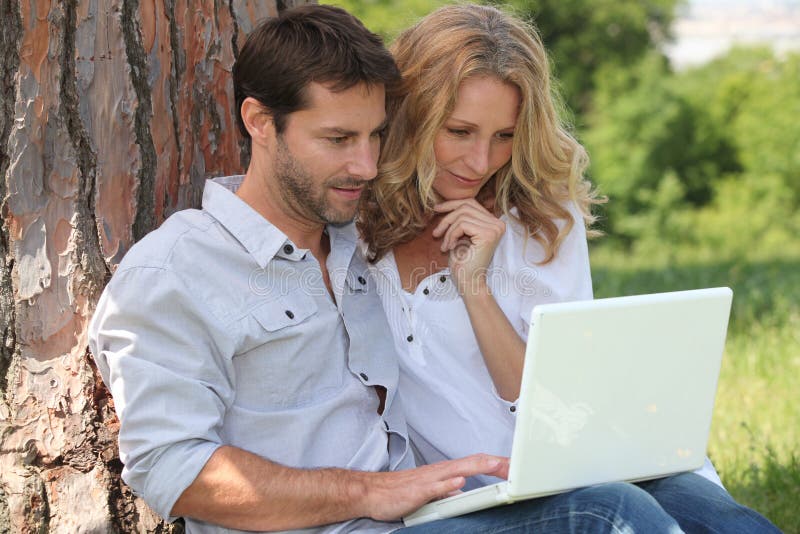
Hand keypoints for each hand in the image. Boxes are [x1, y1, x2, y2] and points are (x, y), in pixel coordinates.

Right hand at [359, 453, 508, 520]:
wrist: (372, 492)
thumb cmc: (398, 491)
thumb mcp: (430, 492)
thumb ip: (446, 490)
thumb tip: (461, 491)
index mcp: (444, 473)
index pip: (475, 464)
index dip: (495, 464)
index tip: (514, 467)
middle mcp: (439, 472)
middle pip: (473, 463)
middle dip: (496, 463)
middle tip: (516, 465)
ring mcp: (429, 480)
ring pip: (457, 469)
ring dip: (479, 467)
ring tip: (498, 465)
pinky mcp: (417, 490)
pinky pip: (435, 486)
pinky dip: (448, 483)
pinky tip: (460, 482)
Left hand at [432, 199, 505, 295]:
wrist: (468, 281)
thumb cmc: (463, 261)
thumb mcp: (461, 235)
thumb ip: (460, 218)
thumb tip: (445, 203)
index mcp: (493, 222)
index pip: (471, 203)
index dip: (452, 204)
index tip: (436, 209)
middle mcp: (498, 223)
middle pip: (466, 206)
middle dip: (447, 217)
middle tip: (435, 233)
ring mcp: (494, 228)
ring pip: (462, 215)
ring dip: (448, 230)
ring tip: (444, 245)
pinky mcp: (487, 234)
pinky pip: (462, 225)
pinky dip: (451, 235)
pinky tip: (449, 248)